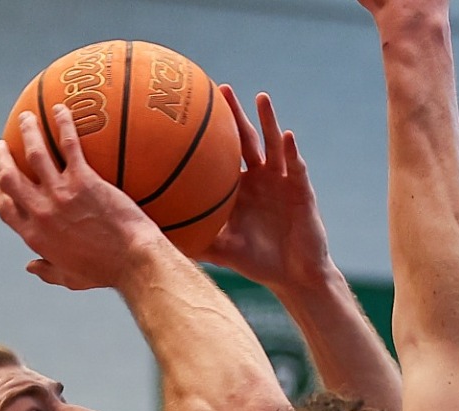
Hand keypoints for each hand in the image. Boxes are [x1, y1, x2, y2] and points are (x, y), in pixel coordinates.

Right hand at [0, 106, 165, 290]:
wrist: (133, 262)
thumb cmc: (106, 272)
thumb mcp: (70, 278)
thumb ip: (48, 271)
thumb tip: (30, 267)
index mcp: (35, 235)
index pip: (5, 208)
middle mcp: (41, 212)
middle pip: (10, 177)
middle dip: (1, 158)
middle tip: (3, 145)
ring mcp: (61, 195)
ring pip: (34, 154)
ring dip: (27, 132)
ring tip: (27, 117)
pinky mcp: (84, 181)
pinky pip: (69, 144)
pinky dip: (62, 123)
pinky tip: (62, 108)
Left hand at [201, 88, 334, 293]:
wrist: (295, 275)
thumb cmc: (258, 263)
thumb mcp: (223, 251)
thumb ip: (195, 242)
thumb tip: (157, 242)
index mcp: (238, 188)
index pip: (221, 155)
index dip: (210, 134)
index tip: (190, 112)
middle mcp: (259, 178)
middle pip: (245, 140)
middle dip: (234, 114)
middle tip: (220, 87)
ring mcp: (281, 181)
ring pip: (272, 144)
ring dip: (268, 120)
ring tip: (261, 97)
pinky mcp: (301, 190)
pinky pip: (296, 167)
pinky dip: (291, 151)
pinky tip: (287, 136)